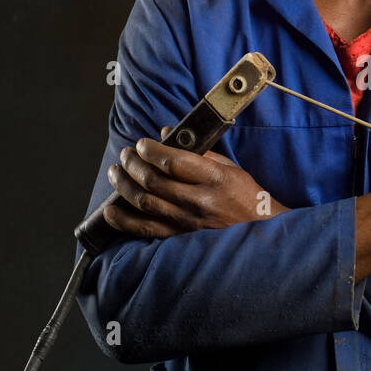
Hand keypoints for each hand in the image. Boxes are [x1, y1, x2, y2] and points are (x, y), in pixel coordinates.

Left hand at [103, 128, 288, 239]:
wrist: (259, 230)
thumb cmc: (244, 194)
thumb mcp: (228, 166)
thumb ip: (197, 150)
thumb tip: (166, 132)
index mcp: (213, 178)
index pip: (174, 161)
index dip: (151, 150)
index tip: (141, 143)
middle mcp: (198, 201)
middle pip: (154, 181)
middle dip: (133, 164)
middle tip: (125, 154)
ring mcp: (188, 222)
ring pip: (146, 203)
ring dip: (124, 185)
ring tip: (115, 172)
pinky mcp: (180, 238)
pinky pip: (147, 230)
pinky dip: (125, 221)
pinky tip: (111, 210)